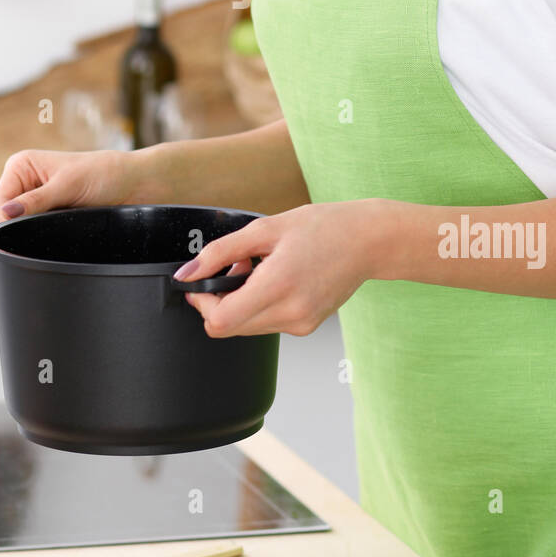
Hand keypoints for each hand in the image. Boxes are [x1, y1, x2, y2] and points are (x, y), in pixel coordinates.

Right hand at [0, 147, 141, 222]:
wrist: (133, 184)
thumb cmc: (103, 174)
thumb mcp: (67, 185)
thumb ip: (36, 200)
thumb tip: (6, 212)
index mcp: (21, 165)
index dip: (11, 216)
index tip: (34, 219)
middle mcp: (25, 181)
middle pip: (7, 216)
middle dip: (26, 222)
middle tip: (56, 215)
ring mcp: (37, 198)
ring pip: (22, 225)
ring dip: (39, 227)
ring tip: (64, 216)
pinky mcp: (50, 212)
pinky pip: (37, 230)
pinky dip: (47, 231)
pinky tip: (65, 224)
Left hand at [174, 200, 393, 336]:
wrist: (368, 241)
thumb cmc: (323, 227)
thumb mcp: (265, 228)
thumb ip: (220, 252)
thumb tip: (187, 273)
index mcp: (278, 286)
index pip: (220, 321)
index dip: (201, 303)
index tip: (201, 283)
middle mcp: (290, 313)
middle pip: (229, 328)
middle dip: (219, 300)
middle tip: (236, 268)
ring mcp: (300, 324)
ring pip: (246, 328)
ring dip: (240, 303)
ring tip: (259, 270)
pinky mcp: (306, 327)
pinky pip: (266, 324)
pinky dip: (260, 306)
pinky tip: (276, 280)